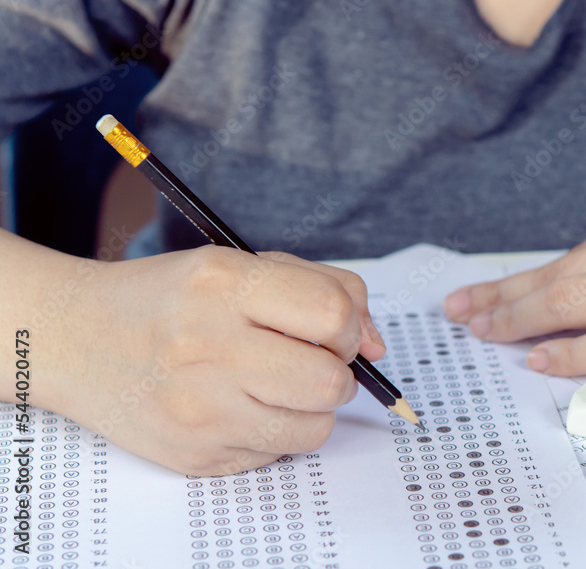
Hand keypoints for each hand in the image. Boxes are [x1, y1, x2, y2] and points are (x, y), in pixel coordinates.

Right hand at [42, 246, 383, 474]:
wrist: (73, 338)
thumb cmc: (169, 298)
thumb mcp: (241, 265)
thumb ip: (323, 289)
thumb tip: (378, 345)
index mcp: (225, 284)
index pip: (333, 314)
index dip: (352, 326)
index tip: (338, 331)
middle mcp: (208, 346)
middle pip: (331, 381)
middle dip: (337, 372)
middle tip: (307, 360)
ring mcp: (199, 409)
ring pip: (315, 428)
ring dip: (311, 408)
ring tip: (275, 384)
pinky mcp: (196, 455)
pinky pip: (278, 454)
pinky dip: (276, 433)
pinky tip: (240, 406)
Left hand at [444, 184, 585, 375]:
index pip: (579, 252)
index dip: (532, 278)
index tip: (495, 288)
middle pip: (560, 274)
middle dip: (503, 296)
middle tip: (460, 310)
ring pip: (571, 304)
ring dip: (518, 322)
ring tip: (480, 333)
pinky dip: (568, 354)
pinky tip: (536, 359)